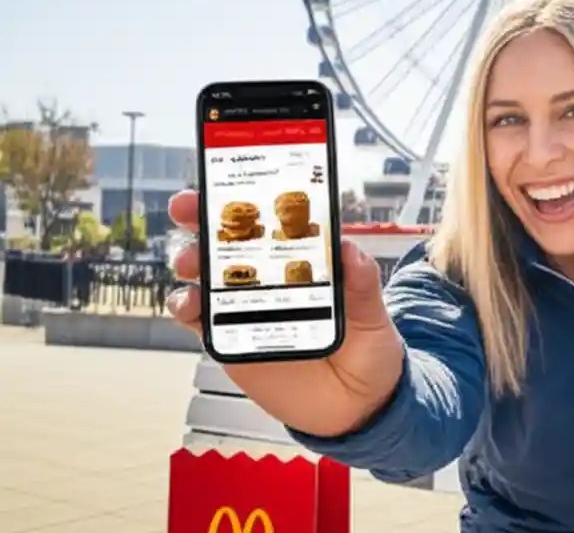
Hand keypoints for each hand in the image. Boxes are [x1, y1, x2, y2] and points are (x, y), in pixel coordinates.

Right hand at [166, 189, 405, 437]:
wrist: (357, 408)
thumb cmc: (370, 353)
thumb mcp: (375, 318)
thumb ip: (362, 285)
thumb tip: (350, 249)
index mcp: (307, 261)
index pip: (275, 220)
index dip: (249, 196)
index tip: (230, 178)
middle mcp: (271, 277)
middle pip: (230, 239)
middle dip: (202, 217)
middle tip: (187, 207)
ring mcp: (246, 306)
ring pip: (206, 273)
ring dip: (191, 258)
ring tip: (191, 260)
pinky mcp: (229, 339)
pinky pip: (197, 318)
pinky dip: (186, 306)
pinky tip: (190, 303)